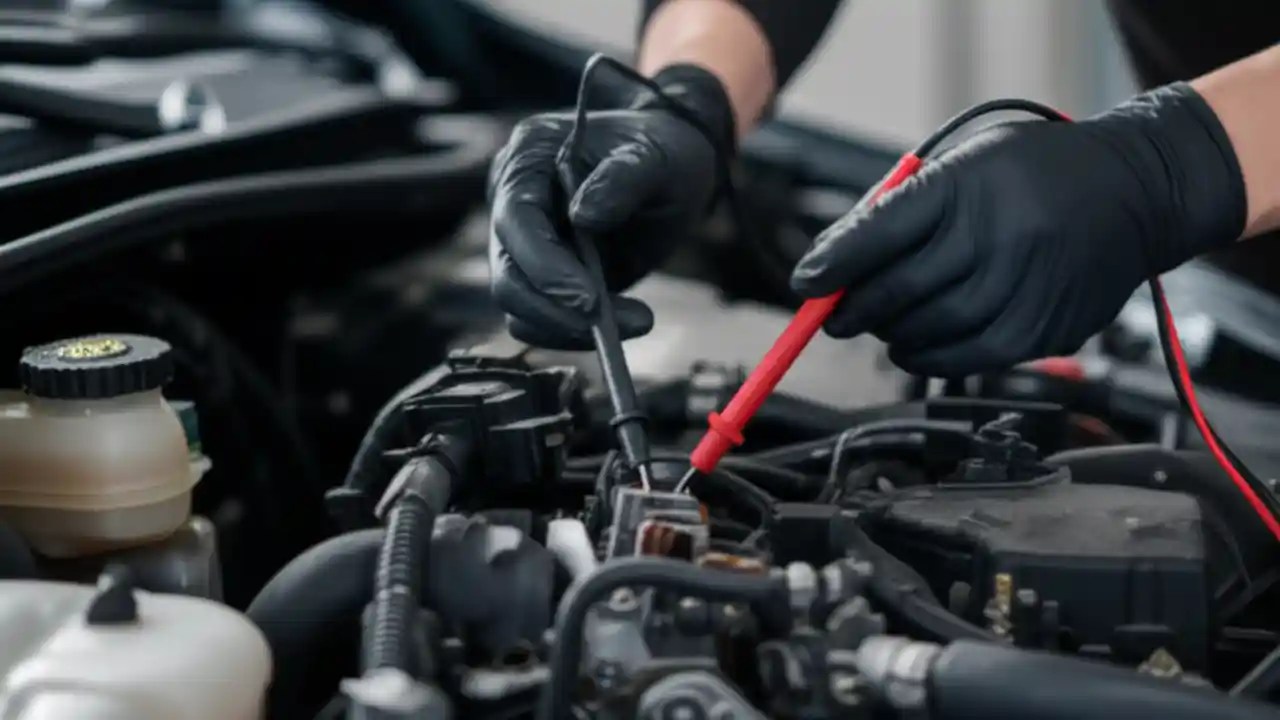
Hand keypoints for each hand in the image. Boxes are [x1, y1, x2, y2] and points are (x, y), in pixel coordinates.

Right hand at [488, 65, 731, 349]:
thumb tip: (584, 216)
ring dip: (570, 328)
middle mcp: (513, 203)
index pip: (517, 218)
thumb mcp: (655, 157)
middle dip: (554, 309)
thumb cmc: (661, 151)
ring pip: (520, 307)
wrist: (671, 173)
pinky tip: (627, 321)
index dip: (544, 264)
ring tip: (638, 320)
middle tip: (610, 327)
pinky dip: (579, 332)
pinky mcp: (544, 279)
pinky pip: (544, 320)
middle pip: (508, 273)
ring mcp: (524, 245)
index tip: (587, 299)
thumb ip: (622, 178)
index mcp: (528, 159)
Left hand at [791, 83, 1245, 376]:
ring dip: (889, 335)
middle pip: (899, 289)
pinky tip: (914, 348)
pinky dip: (929, 359)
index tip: (806, 283)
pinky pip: (969, 356)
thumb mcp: (966, 164)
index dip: (834, 264)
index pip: (882, 230)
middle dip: (851, 309)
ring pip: (929, 330)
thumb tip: (831, 265)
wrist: (1136, 190)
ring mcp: (1026, 284)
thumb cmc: (1034, 174)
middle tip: (833, 316)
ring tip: (881, 325)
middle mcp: (999, 235)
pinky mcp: (1046, 325)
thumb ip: (900, 211)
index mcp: (969, 184)